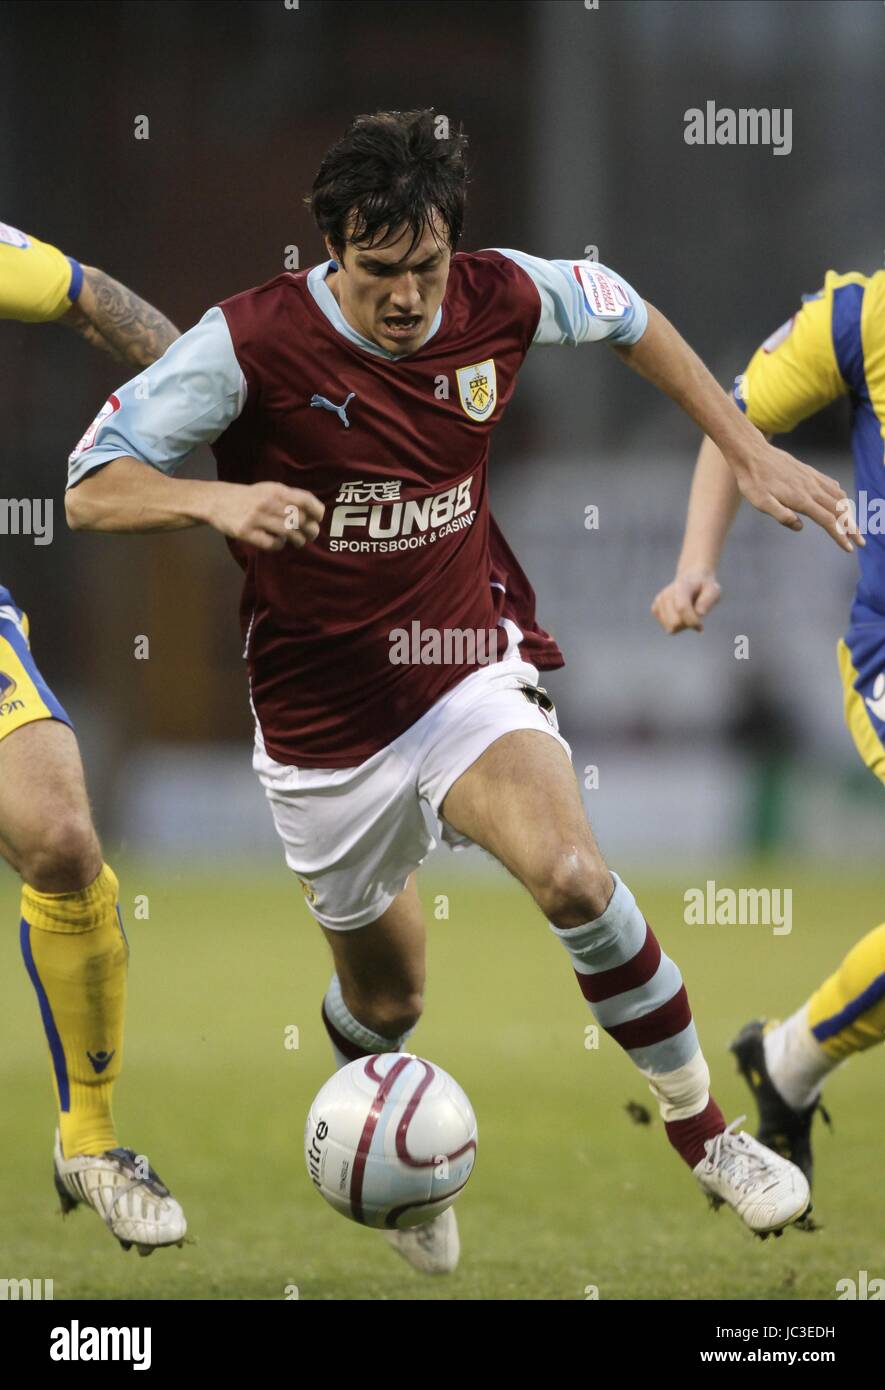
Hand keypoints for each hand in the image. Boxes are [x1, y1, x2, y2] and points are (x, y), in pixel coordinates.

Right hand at [207, 482, 324, 551]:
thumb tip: (314, 513)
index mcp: (276, 490)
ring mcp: (256, 518)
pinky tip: (278, 542)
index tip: (318, 519)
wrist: (217, 501)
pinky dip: (279, 545)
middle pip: (300, 520)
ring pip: (288, 533)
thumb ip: (289, 497)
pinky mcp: (246, 532)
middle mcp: (268, 502)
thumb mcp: (269, 489)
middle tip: (311, 535)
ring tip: (299, 542)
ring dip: (298, 540)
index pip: (305, 500)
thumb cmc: (249, 497)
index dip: (317, 511)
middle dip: (310, 530)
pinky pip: (271, 543)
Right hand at [652, 568, 721, 633]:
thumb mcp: (713, 590)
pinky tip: (681, 614)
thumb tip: (700, 613)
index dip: (692, 621)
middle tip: (695, 616)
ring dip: (682, 625)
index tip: (701, 626)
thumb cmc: (704, 587)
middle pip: (674, 623)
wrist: (692, 578)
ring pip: (670, 628)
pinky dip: (676, 625)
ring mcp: (659, 601)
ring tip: (688, 613)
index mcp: (681, 587)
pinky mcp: (655, 609)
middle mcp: (666, 594)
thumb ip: (707, 601)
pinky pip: (667, 627)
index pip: (682, 608)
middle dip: (687, 624)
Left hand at [729, 438, 863, 553]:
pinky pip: (831, 485)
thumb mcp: (761, 502)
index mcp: (802, 499)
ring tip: (852, 526)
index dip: (840, 535)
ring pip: (839, 497)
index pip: (828, 521)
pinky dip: (840, 496)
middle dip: (852, 528)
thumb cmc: (753, 480)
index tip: (849, 547)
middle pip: (839, 511)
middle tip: (860, 542)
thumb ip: (781, 515)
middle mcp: (812, 488)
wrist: (752, 453)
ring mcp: (812, 478)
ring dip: (848, 513)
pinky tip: (840, 501)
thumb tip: (800, 527)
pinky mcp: (809, 472)